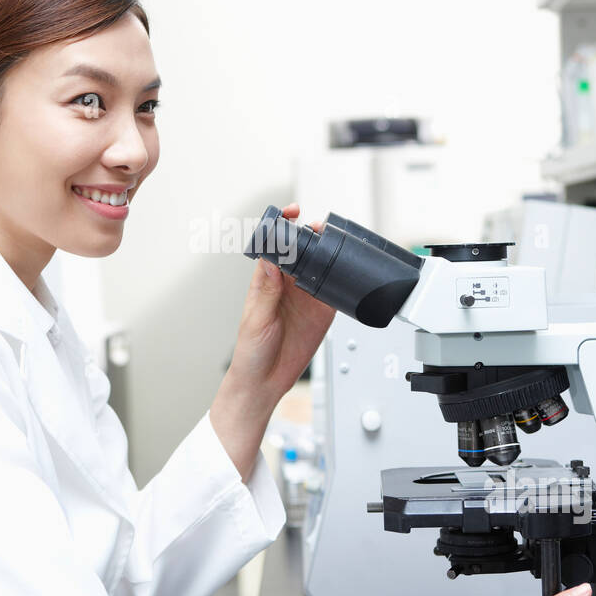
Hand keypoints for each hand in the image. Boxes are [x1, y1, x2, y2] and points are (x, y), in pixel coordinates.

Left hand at [227, 203, 335, 402]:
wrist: (266, 382)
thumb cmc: (251, 351)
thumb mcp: (256, 319)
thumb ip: (266, 290)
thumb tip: (270, 260)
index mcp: (266, 281)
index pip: (275, 247)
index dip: (282, 227)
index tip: (292, 213)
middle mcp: (287, 286)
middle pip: (301, 251)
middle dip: (311, 236)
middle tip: (319, 229)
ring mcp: (306, 297)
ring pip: (320, 267)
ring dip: (327, 254)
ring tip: (334, 244)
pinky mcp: (322, 312)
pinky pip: (335, 290)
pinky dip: (341, 280)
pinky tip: (344, 273)